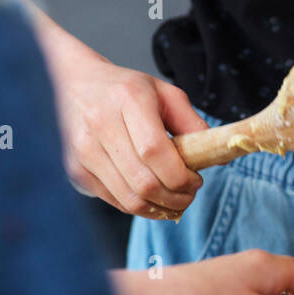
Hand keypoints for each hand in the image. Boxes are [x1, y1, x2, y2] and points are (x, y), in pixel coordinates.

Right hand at [42, 30, 205, 217]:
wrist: (76, 85)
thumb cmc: (127, 90)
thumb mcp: (166, 93)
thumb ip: (192, 124)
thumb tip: (217, 157)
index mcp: (128, 99)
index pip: (155, 152)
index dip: (181, 176)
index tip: (197, 180)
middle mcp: (100, 125)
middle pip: (143, 182)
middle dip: (176, 198)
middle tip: (189, 195)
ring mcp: (83, 151)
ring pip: (129, 199)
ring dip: (160, 209)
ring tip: (176, 201)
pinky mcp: (75, 170)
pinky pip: (114, 201)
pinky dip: (140, 207)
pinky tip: (153, 199)